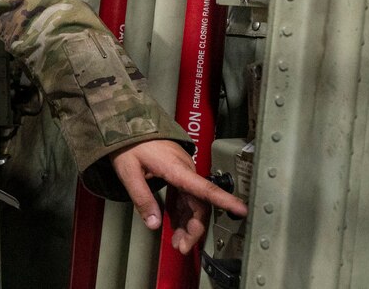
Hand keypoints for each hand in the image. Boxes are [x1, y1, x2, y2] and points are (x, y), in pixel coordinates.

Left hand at [109, 140, 248, 253]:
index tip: (242, 210)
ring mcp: (182, 171)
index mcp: (176, 168)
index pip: (205, 187)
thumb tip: (153, 223)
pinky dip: (182, 213)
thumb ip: (142, 198)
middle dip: (194, 228)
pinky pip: (185, 196)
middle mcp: (184, 169)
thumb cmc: (128, 143)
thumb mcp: (128, 171)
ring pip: (193, 202)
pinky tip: (176, 226)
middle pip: (199, 203)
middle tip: (183, 246)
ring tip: (179, 242)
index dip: (224, 200)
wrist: (127, 122)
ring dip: (187, 223)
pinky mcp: (177, 172)